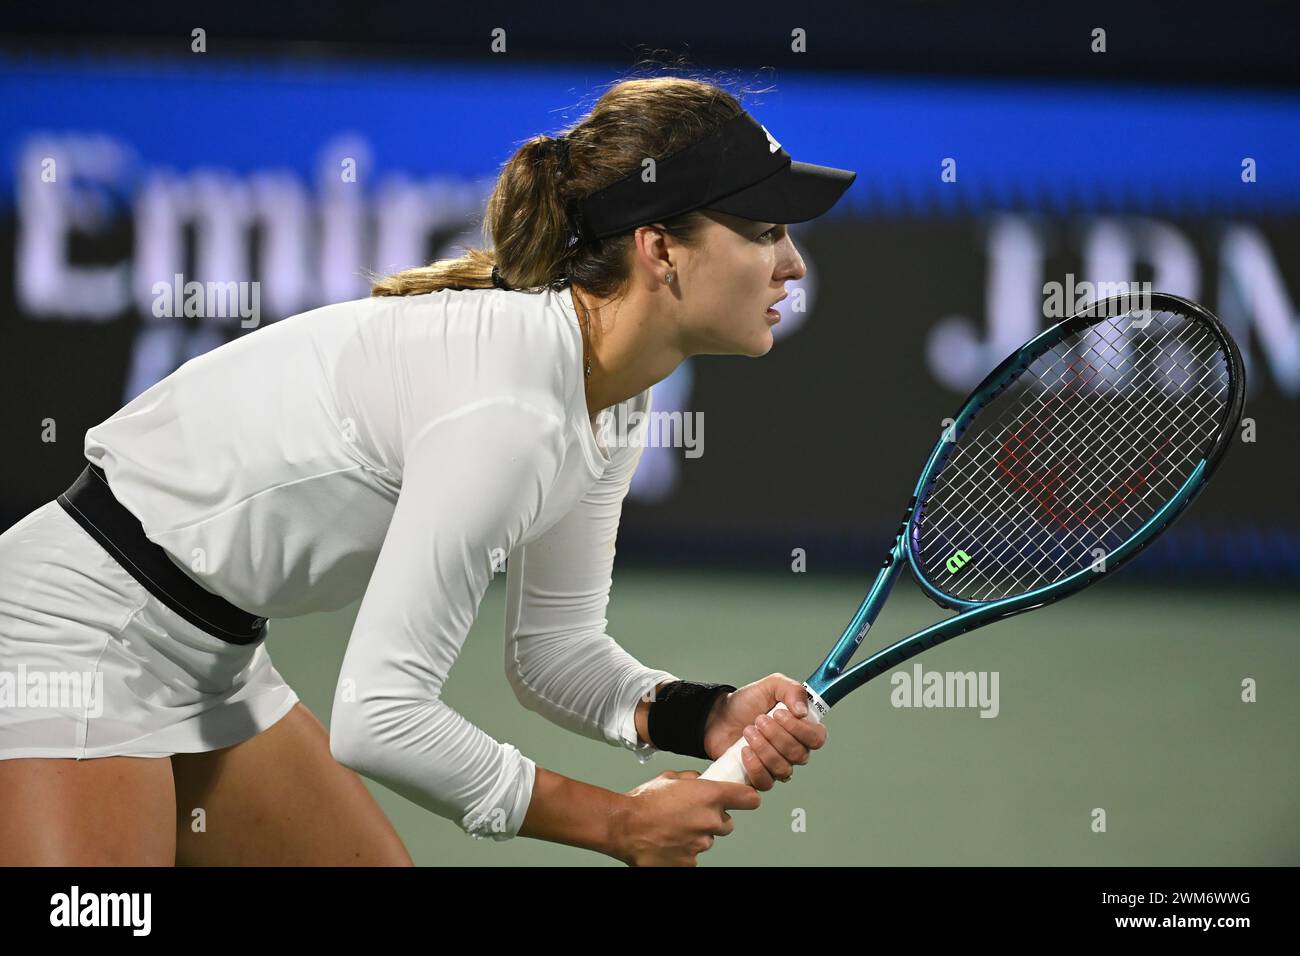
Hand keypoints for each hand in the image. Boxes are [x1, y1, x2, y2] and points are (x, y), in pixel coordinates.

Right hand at [611, 770, 760, 866]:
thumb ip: (692, 779)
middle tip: (691, 815)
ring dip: (696, 835)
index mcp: (709, 796)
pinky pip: (693, 855)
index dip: (747, 798)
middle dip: (714, 819)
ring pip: (708, 840)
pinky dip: (684, 850)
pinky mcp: (689, 863)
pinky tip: (668, 842)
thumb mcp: (669, 778)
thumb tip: (701, 780)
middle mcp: (710, 821)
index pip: (749, 799)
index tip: (746, 800)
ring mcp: (701, 844)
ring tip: (672, 828)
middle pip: (728, 823)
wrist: (622, 827)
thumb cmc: (643, 801)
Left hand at [702, 674, 827, 788]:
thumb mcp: (771, 686)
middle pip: (799, 754)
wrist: (718, 716)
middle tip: (759, 719)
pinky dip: (755, 766)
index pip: (817, 738)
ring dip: (764, 748)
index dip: (801, 729)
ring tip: (748, 731)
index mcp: (801, 729)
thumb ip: (793, 690)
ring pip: (783, 769)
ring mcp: (777, 766)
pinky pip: (766, 782)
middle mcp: (793, 750)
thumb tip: (803, 711)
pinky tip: (745, 750)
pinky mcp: (759, 777)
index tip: (779, 714)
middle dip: (776, 735)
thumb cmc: (746, 703)